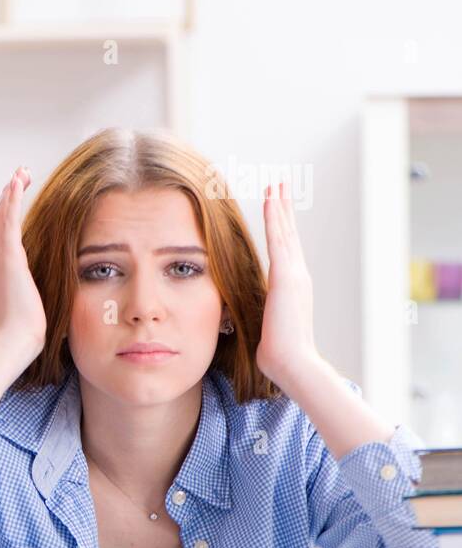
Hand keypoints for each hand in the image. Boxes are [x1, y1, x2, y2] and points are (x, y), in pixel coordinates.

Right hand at [0, 167, 45, 364]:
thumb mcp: (23, 308)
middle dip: (6, 197)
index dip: (3, 214)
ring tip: (20, 173)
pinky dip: (11, 198)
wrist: (14, 340)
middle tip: (18, 177)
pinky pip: (7, 219)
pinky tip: (17, 182)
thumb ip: (26, 296)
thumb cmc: (22, 332)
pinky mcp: (7, 255)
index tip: (14, 200)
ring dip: (9, 192)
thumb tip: (36, 301)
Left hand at [257, 181, 321, 390]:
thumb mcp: (267, 325)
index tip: (277, 208)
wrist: (292, 363)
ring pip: (285, 232)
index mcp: (291, 286)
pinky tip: (271, 201)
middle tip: (280, 185)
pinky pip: (279, 241)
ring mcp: (295, 274)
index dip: (281, 228)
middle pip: (288, 235)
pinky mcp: (287, 277)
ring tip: (277, 184)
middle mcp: (297, 276)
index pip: (285, 250)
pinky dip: (275, 219)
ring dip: (280, 207)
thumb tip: (251, 315)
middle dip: (283, 209)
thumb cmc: (277, 352)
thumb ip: (263, 313)